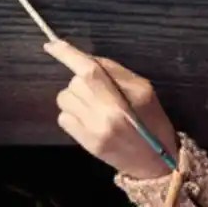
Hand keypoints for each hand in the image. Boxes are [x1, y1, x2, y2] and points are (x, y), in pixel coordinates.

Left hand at [45, 40, 177, 179]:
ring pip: (65, 98)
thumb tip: (86, 58)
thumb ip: (114, 71)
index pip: (89, 71)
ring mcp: (94, 131)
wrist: (156, 162)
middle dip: (81, 81)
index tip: (51, 44)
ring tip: (94, 107)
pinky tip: (88, 120)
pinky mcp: (86, 143)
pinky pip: (63, 118)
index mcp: (124, 99)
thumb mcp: (143, 90)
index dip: (68, 55)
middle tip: (99, 93)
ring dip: (75, 98)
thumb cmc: (152, 122)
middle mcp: (107, 115)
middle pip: (75, 83)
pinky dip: (71, 115)